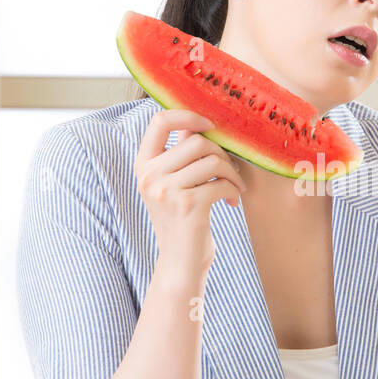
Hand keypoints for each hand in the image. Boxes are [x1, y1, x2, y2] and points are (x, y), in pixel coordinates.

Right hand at [134, 108, 246, 272]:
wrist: (180, 263)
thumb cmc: (181, 220)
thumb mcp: (172, 184)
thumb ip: (180, 154)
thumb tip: (198, 120)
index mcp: (143, 165)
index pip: (159, 121)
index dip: (188, 115)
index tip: (209, 126)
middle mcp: (149, 176)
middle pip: (196, 141)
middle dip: (221, 154)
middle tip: (229, 171)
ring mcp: (166, 191)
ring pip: (212, 160)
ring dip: (231, 173)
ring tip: (234, 187)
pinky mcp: (188, 206)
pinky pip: (220, 182)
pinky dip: (233, 190)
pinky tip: (232, 201)